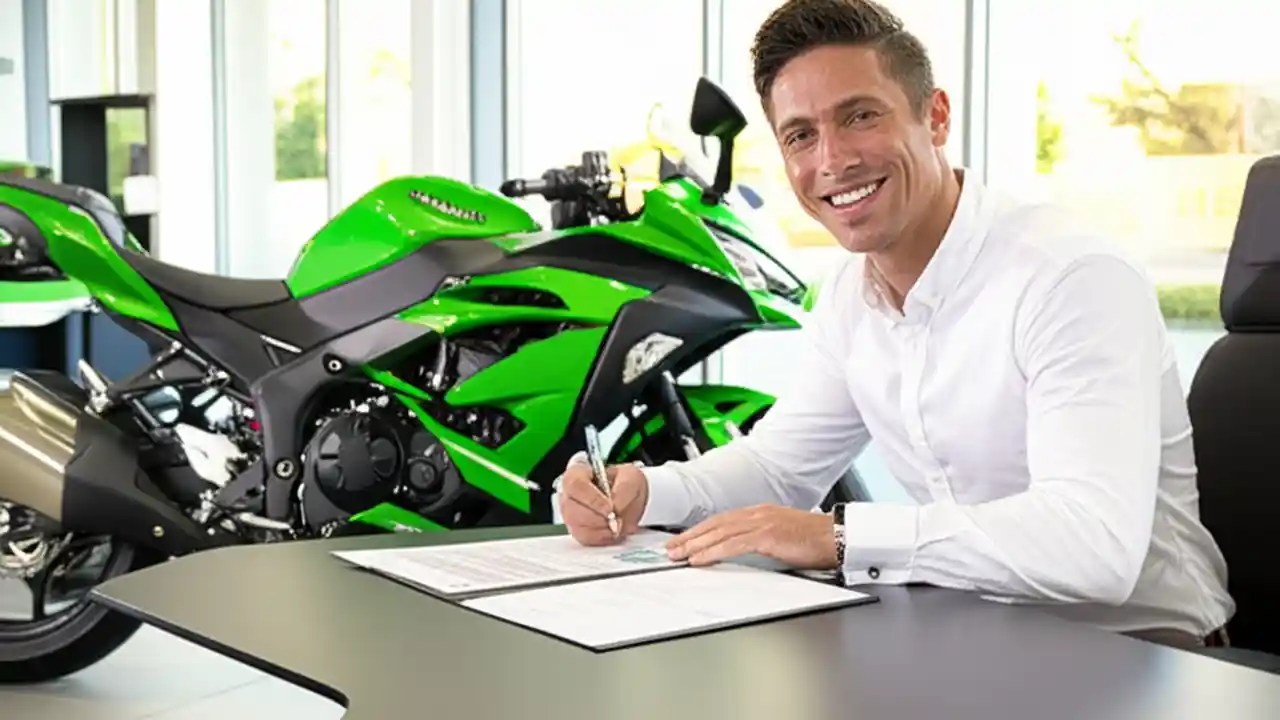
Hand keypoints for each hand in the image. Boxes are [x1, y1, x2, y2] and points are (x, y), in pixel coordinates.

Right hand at [558, 461, 648, 545]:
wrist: (630, 497)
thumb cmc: (625, 482)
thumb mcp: (630, 477)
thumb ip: (624, 490)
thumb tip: (615, 509)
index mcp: (577, 474)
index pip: (575, 486)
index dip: (592, 499)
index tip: (610, 508)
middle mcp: (568, 494)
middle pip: (572, 510)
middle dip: (598, 518)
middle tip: (616, 520)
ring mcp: (570, 514)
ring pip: (577, 526)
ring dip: (601, 529)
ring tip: (617, 525)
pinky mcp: (577, 530)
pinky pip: (584, 538)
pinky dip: (601, 538)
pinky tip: (612, 533)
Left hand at [666, 504, 836, 569]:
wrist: (838, 537)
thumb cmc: (815, 540)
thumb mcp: (781, 536)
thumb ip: (760, 540)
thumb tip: (742, 550)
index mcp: (760, 513)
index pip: (721, 521)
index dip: (700, 531)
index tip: (684, 540)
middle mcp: (757, 513)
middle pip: (715, 524)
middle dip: (690, 537)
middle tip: (670, 548)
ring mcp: (762, 522)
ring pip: (719, 533)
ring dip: (695, 545)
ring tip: (678, 555)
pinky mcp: (767, 535)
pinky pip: (733, 544)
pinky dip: (713, 551)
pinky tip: (700, 559)